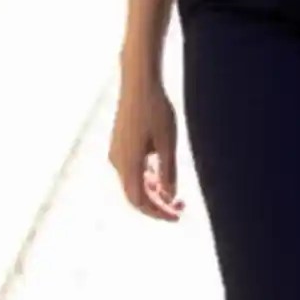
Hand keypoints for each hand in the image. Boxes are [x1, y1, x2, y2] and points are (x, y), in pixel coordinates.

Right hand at [108, 75, 183, 221]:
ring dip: (154, 192)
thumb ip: (168, 171)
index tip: (178, 216)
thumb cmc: (155, 110)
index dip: (158, 213)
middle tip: (182, 208)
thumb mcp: (168, 142)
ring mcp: (117, 153)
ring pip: (134, 183)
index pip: (140, 201)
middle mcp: (117, 161)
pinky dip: (148, 178)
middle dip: (158, 204)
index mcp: (127, 163)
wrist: (139, 82)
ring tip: (176, 194)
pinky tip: (163, 176)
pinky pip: (133, 170)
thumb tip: (170, 197)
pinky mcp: (120, 145)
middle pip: (136, 194)